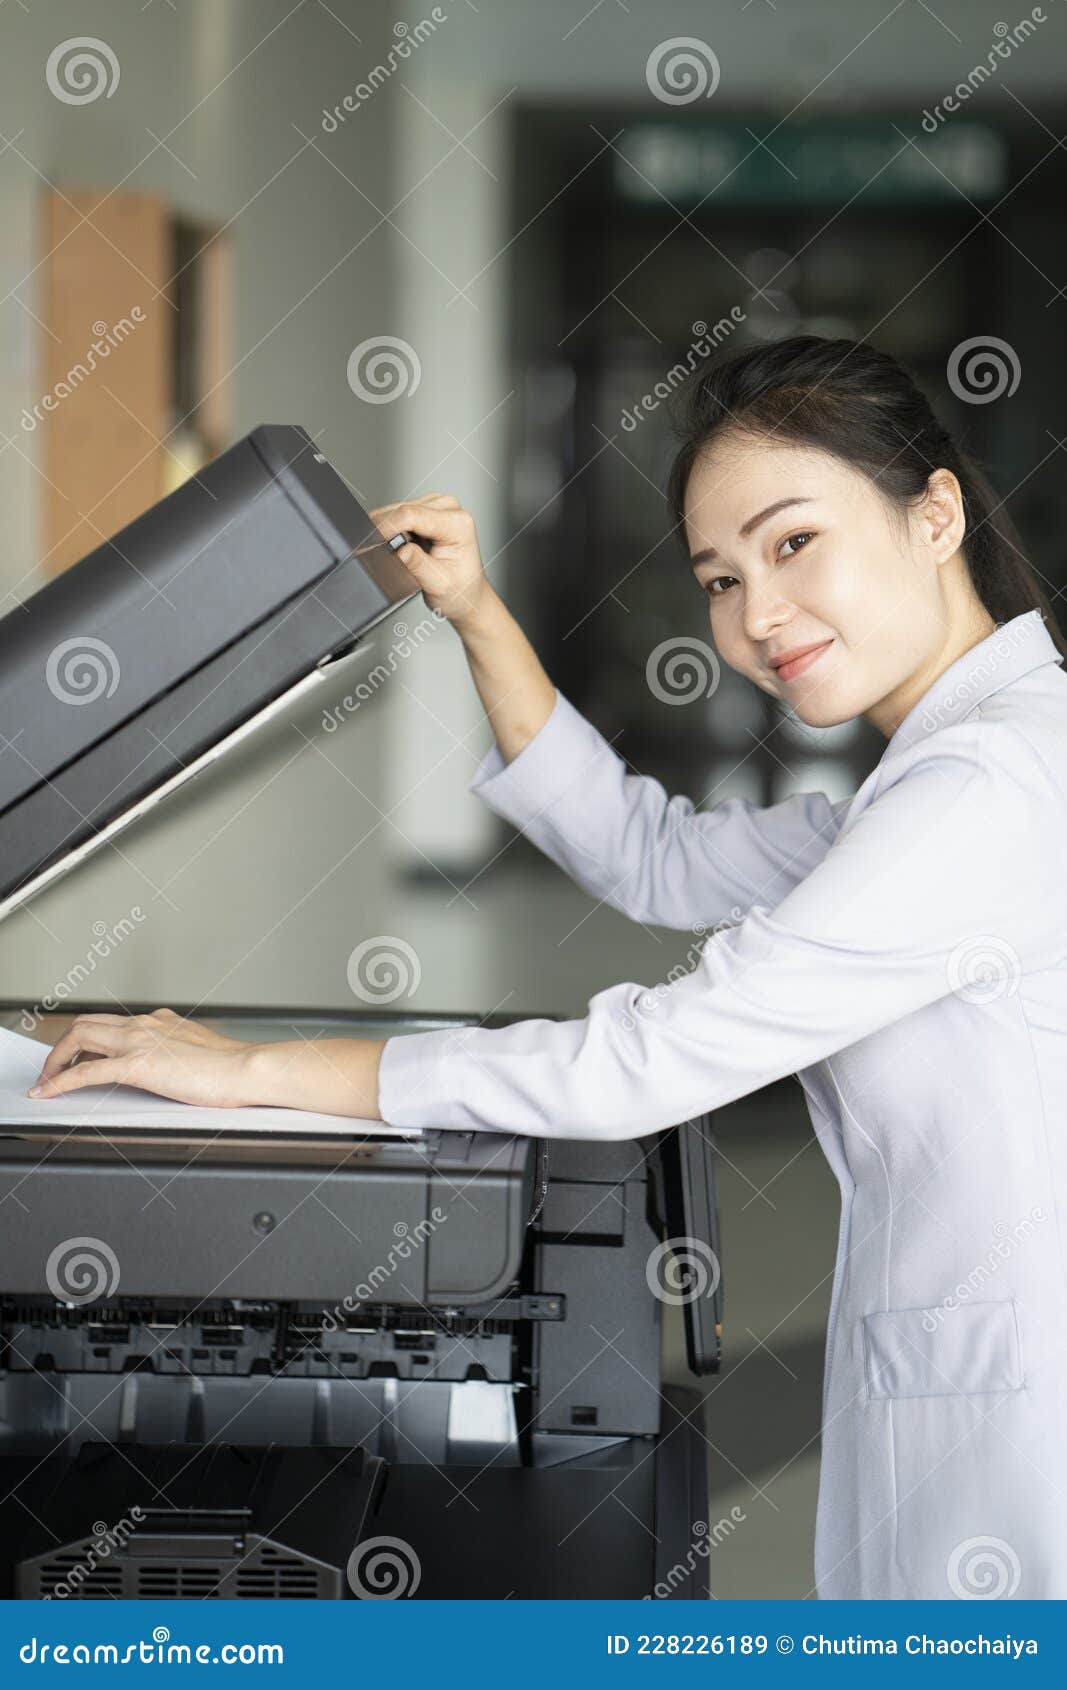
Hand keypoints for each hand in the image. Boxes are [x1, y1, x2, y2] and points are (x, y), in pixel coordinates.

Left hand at [28, 1009, 258, 1107]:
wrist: (247, 1068)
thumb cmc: (233, 1067)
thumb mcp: (199, 1051)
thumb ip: (177, 1051)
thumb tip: (171, 1066)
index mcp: (160, 1020)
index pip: (111, 1023)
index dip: (86, 1039)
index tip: (77, 1054)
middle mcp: (145, 1024)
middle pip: (85, 1023)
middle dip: (62, 1046)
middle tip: (54, 1068)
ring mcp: (139, 1041)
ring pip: (78, 1037)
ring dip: (56, 1059)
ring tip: (47, 1080)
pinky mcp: (137, 1065)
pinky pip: (85, 1071)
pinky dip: (60, 1081)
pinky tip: (47, 1092)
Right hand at [367, 493, 493, 629]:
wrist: (467, 595)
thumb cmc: (461, 590)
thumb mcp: (438, 583)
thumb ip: (418, 565)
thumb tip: (398, 550)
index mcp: (458, 523)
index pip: (412, 515)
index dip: (387, 527)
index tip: (371, 543)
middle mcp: (449, 509)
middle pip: (402, 509)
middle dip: (385, 530)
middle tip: (380, 554)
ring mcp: (437, 507)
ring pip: (397, 510)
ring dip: (388, 530)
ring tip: (397, 553)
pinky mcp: (425, 511)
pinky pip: (399, 514)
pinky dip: (392, 530)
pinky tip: (399, 545)